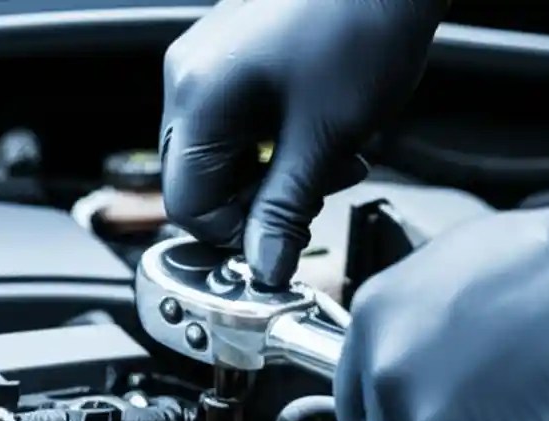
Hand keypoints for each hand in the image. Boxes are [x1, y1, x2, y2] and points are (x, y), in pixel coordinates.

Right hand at [159, 0, 445, 287]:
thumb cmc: (361, 25)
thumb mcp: (325, 139)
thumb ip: (286, 210)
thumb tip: (265, 267)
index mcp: (199, 99)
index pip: (187, 204)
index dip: (235, 235)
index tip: (281, 243)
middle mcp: (190, 76)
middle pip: (199, 179)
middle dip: (258, 203)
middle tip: (312, 202)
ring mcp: (210, 59)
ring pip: (224, 152)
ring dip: (275, 174)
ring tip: (332, 162)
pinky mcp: (236, 51)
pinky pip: (239, 119)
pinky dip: (278, 141)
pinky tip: (323, 135)